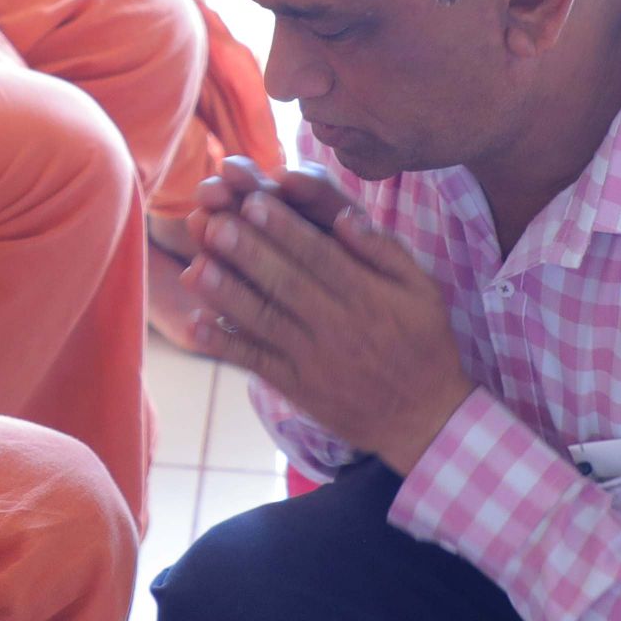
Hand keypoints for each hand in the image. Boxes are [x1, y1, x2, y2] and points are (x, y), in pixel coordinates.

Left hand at [182, 159, 473, 472]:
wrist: (424, 419)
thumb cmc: (423, 343)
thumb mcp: (422, 291)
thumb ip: (385, 251)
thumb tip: (346, 216)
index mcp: (368, 297)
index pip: (321, 256)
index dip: (285, 229)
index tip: (254, 201)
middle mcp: (339, 327)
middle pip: (287, 284)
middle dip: (248, 254)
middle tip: (214, 223)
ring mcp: (315, 360)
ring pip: (266, 322)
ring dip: (228, 295)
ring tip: (196, 267)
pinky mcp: (298, 388)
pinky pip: (259, 363)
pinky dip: (227, 346)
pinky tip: (196, 325)